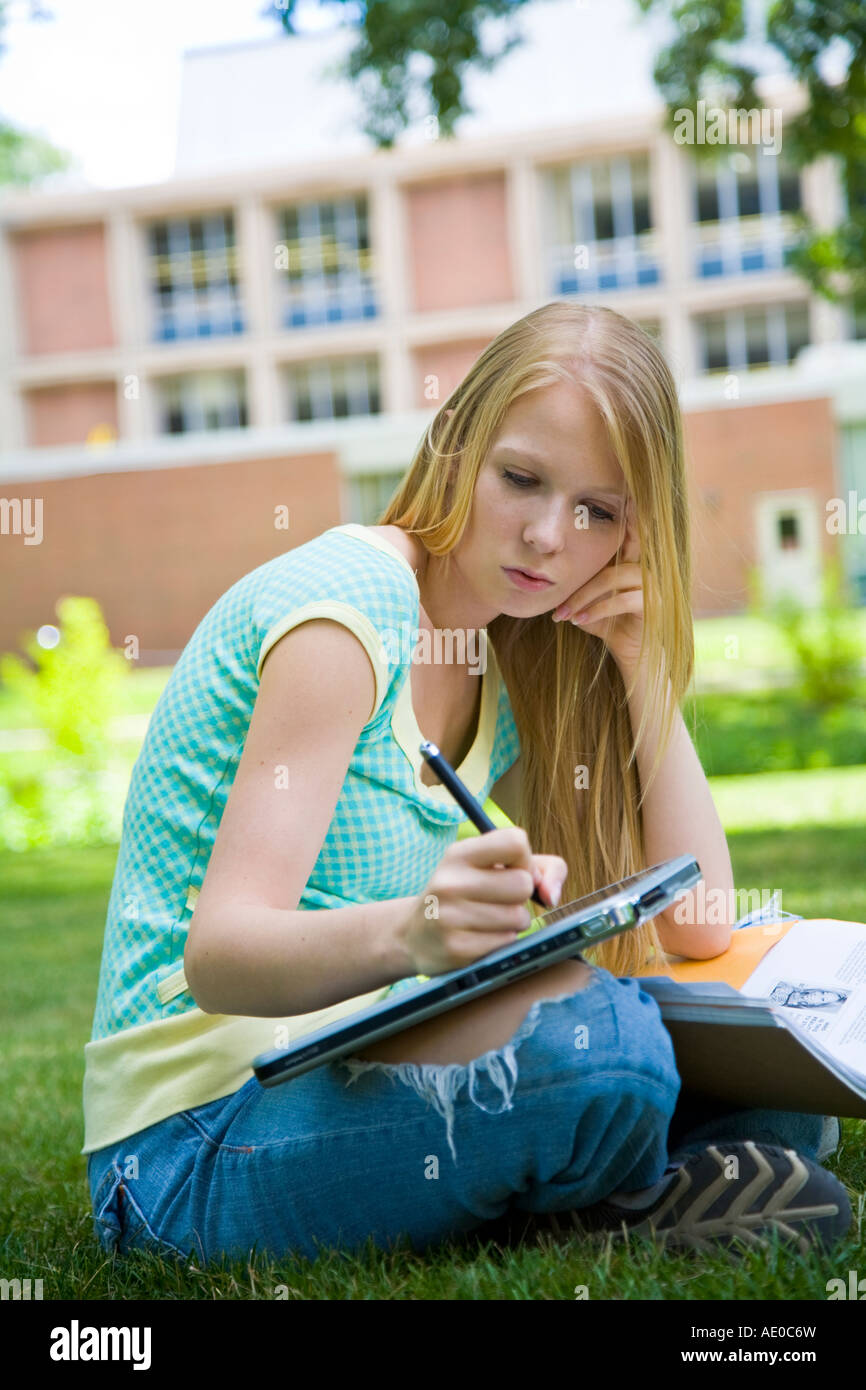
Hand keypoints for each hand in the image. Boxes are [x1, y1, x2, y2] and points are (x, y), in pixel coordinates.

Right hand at [396, 827, 568, 976]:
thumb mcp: (492, 869)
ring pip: (519, 917)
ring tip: (489, 921)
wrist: (414, 935)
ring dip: (514, 923)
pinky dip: (502, 942)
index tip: (513, 872)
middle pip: (523, 883)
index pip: (515, 841)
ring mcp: (449, 915)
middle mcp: (451, 881)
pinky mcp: (455, 948)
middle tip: (500, 902)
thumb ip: (542, 869)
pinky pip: (506, 942)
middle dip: (521, 897)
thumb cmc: (467, 897)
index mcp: (459, 853)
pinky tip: (480, 938)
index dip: (526, 861)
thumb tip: (551, 895)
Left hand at [551, 498, 652, 675]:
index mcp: (628, 561)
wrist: (632, 655)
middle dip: (582, 574)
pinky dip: (598, 610)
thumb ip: (577, 581)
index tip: (616, 494)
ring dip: (583, 596)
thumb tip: (545, 572)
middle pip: (611, 555)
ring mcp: (652, 584)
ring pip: (612, 577)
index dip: (624, 512)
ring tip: (564, 614)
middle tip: (556, 581)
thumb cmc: (607, 624)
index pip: (626, 532)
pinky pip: (623, 599)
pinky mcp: (653, 604)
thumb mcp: (587, 600)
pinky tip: (580, 621)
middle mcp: (644, 567)